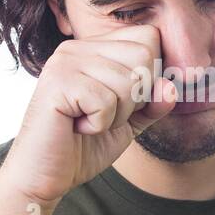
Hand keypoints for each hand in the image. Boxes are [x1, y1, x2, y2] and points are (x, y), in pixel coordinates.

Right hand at [0, 24, 176, 206]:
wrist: (42, 177)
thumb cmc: (82, 148)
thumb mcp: (130, 123)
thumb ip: (153, 103)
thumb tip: (171, 86)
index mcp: (94, 49)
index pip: (149, 38)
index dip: (151, 77)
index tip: (124, 104)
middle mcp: (78, 48)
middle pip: (144, 55)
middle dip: (135, 98)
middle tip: (103, 115)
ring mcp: (65, 62)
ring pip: (128, 80)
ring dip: (116, 115)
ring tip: (87, 122)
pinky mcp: (57, 83)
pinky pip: (106, 101)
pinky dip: (99, 124)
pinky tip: (77, 127)